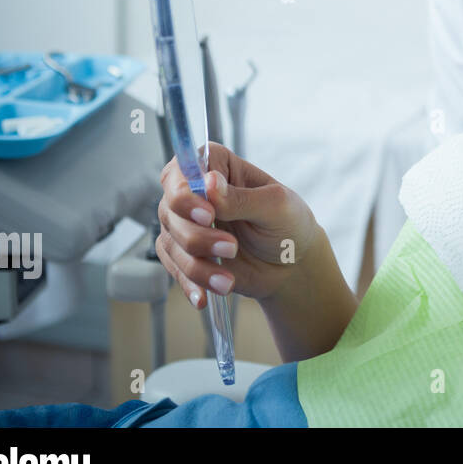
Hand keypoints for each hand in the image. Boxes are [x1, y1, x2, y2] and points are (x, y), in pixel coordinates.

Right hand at [156, 142, 318, 307]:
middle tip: (231, 248)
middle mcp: (195, 191)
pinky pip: (174, 267)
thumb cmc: (288, 224)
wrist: (291, 265)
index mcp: (218, 166)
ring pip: (171, 241)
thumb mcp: (276, 206)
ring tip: (227, 281)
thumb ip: (242, 197)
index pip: (184, 167)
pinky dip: (189, 283)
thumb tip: (210, 183)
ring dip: (197, 265)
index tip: (208, 213)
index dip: (187, 191)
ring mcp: (185, 223)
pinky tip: (203, 297)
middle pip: (171, 208)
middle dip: (197, 235)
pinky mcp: (184, 252)